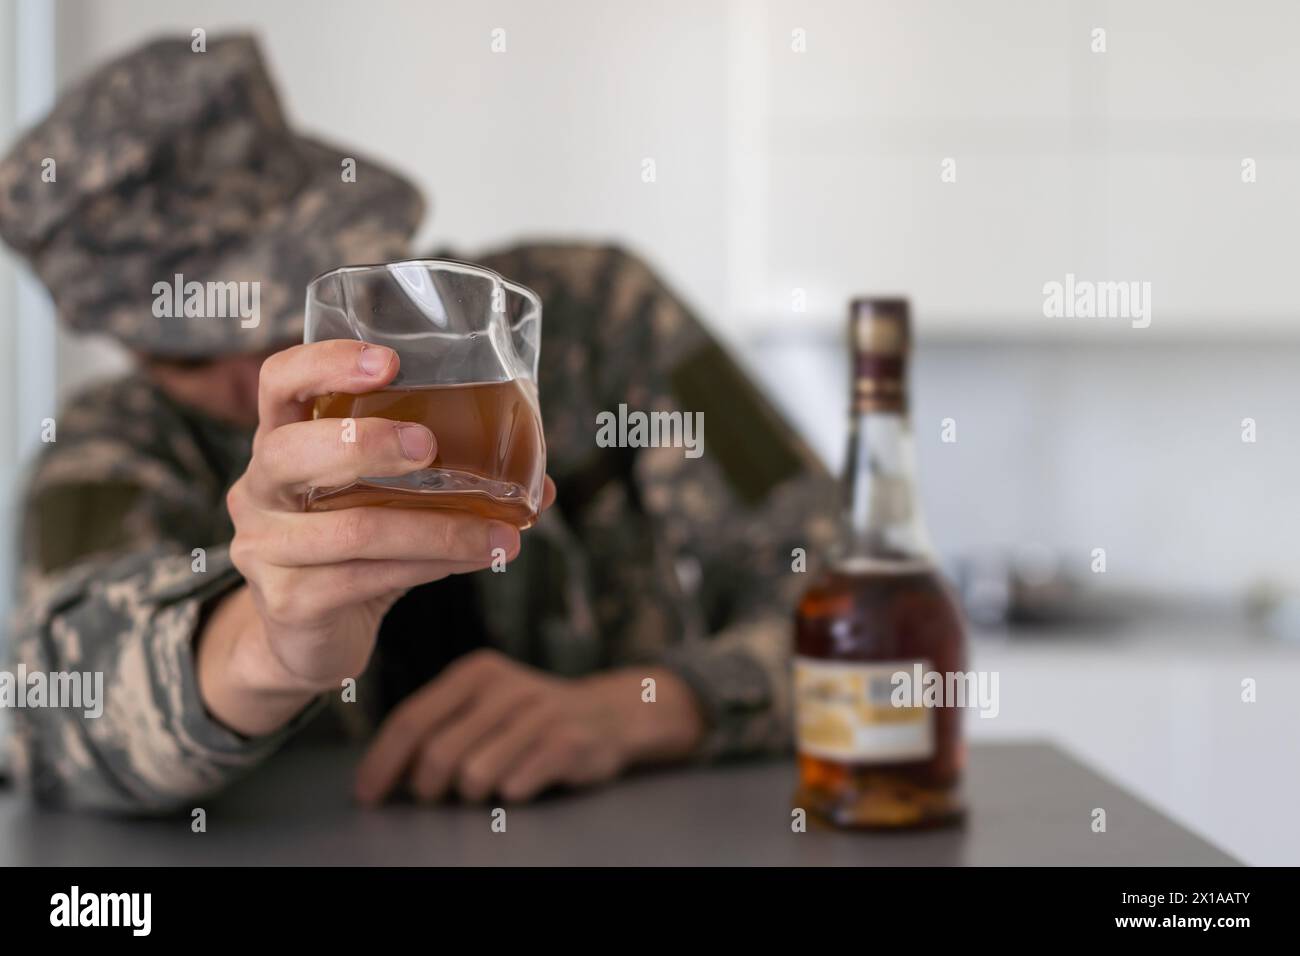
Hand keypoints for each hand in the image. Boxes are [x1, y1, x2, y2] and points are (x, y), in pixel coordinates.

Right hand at [199, 340, 553, 736]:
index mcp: (280, 442)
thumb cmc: (352, 548)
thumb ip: (445, 481)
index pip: (279, 383)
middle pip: (292, 452)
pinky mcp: (289, 600)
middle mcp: (259, 489)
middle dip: (365, 443)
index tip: (390, 362)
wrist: (307, 637)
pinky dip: (430, 566)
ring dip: (436, 529)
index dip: (325, 365)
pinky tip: (474, 559)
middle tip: (431, 445)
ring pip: (352, 529)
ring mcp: (265, 548)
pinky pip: (365, 578)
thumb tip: (541, 484)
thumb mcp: (384, 501)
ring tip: (499, 532)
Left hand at [354, 650, 705, 804]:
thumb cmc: (530, 718)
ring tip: (490, 784)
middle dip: (428, 788)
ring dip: (473, 794)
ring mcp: (540, 713)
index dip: (382, 763)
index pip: (412, 719)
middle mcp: (506, 686)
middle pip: (438, 754)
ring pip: (474, 776)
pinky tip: (523, 781)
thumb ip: (437, 727)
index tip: (367, 796)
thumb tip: (383, 774)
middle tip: (438, 796)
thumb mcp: (482, 705)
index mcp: (475, 672)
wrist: (610, 714)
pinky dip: (511, 794)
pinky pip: (515, 787)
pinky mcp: (568, 742)